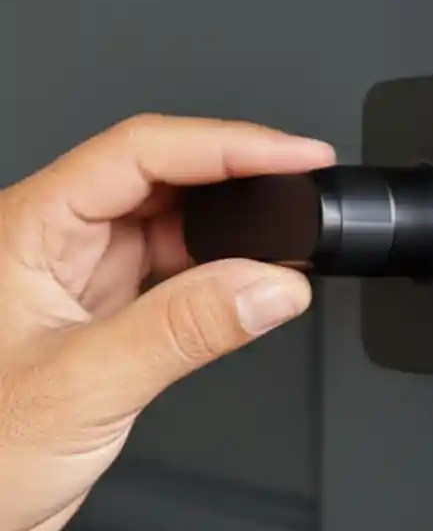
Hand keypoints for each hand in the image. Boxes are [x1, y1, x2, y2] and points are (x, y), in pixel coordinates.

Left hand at [0, 114, 333, 530]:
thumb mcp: (83, 387)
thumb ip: (183, 330)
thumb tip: (272, 286)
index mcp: (28, 229)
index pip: (142, 153)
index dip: (228, 143)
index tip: (295, 155)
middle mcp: (54, 243)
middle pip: (165, 177)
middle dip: (240, 179)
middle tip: (305, 189)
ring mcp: (79, 278)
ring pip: (175, 225)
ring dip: (234, 232)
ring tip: (290, 244)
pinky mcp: (104, 315)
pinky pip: (176, 273)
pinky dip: (222, 277)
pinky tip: (253, 287)